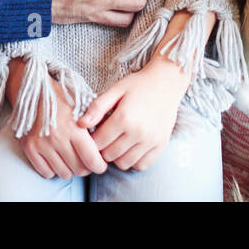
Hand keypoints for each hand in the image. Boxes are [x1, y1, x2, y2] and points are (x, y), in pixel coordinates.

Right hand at [7, 58, 107, 178]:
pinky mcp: (29, 147)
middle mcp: (57, 138)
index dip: (100, 166)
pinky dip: (53, 169)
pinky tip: (56, 158)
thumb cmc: (60, 96)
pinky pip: (46, 172)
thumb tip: (108, 140)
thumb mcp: (81, 104)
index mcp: (74, 127)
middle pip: (79, 169)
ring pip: (64, 173)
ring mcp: (41, 144)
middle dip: (86, 167)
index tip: (101, 164)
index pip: (92, 160)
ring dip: (70, 169)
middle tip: (86, 160)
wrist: (32, 88)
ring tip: (70, 157)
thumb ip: (94, 123)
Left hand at [76, 58, 190, 171]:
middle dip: (103, 149)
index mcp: (124, 118)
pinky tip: (130, 148)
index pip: (98, 142)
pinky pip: (141, 165)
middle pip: (109, 155)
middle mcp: (138, 133)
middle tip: (104, 138)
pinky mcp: (160, 145)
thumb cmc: (138, 84)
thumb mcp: (115, 90)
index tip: (93, 133)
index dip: (92, 140)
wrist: (167, 82)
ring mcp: (151, 141)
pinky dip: (133, 161)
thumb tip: (80, 124)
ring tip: (117, 143)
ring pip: (124, 163)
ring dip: (117, 156)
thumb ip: (97, 107)